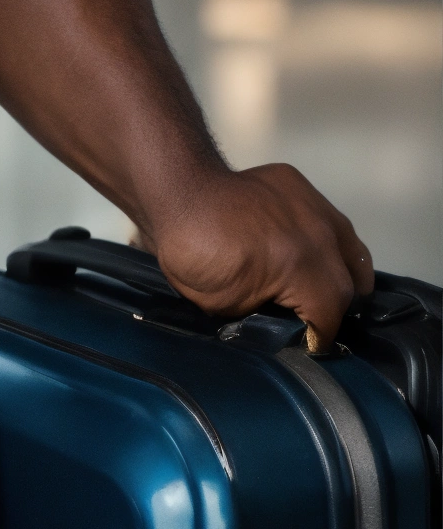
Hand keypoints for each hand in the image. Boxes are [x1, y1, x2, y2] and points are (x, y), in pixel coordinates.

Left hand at [152, 162, 374, 344]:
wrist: (176, 195)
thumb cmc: (195, 255)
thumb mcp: (231, 306)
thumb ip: (271, 316)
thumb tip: (288, 325)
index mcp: (305, 266)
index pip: (333, 314)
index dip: (320, 337)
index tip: (309, 344)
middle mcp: (321, 233)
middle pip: (351, 281)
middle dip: (336, 305)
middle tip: (315, 316)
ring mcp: (314, 203)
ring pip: (350, 246)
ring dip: (341, 269)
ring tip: (321, 284)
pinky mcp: (299, 184)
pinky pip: (326, 218)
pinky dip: (320, 237)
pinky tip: (300, 247)